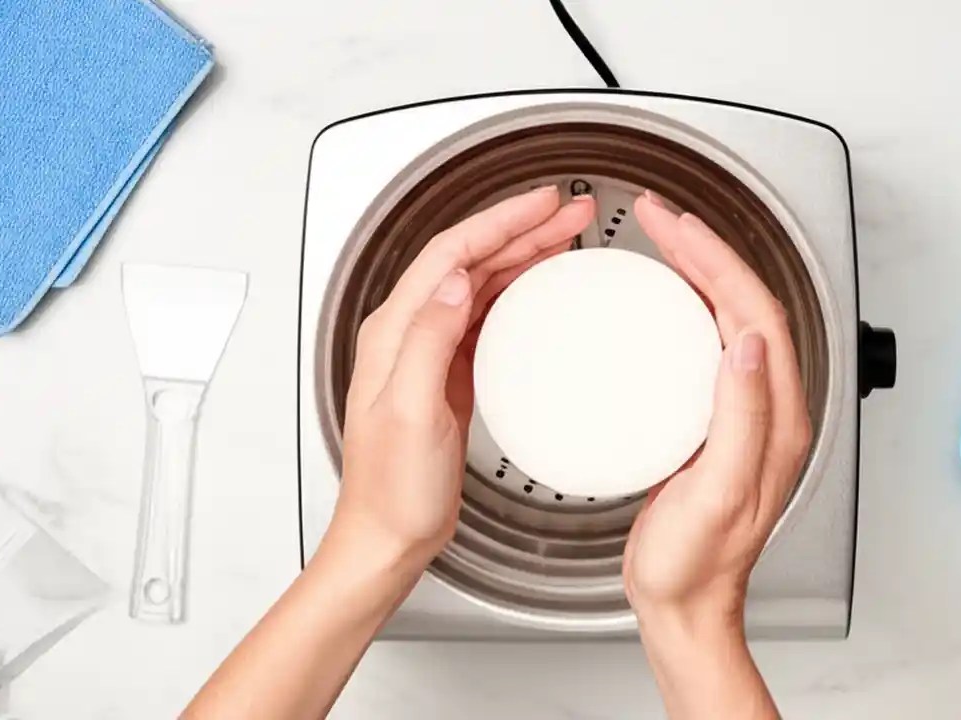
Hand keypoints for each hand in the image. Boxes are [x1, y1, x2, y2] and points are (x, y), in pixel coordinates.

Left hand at [332, 186, 594, 568]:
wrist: (387, 536)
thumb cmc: (390, 488)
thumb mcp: (409, 409)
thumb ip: (428, 339)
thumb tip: (457, 281)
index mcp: (395, 330)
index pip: (451, 253)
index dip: (499, 221)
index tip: (542, 204)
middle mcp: (410, 332)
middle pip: (471, 259)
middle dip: (522, 229)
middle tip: (573, 213)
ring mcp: (431, 352)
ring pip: (483, 283)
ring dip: (525, 256)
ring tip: (568, 238)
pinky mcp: (451, 375)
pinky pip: (489, 318)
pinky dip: (519, 295)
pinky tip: (542, 291)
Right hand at [624, 192, 812, 630]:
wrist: (685, 608)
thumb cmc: (698, 566)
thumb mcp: (720, 493)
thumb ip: (742, 420)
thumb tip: (748, 345)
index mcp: (776, 417)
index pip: (754, 311)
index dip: (717, 259)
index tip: (674, 226)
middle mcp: (768, 409)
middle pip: (744, 304)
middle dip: (705, 250)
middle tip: (658, 217)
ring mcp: (742, 415)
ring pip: (727, 319)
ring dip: (697, 272)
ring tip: (660, 241)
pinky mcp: (712, 424)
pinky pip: (704, 347)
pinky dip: (682, 311)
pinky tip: (655, 306)